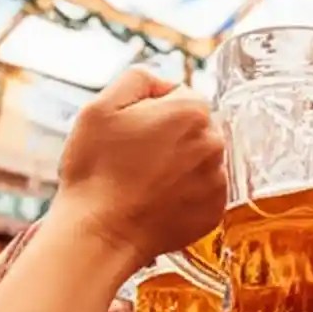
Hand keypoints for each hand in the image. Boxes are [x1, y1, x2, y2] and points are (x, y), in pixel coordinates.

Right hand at [49, 67, 225, 268]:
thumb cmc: (96, 171)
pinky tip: (155, 201)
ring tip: (143, 182)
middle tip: (134, 158)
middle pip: (192, 128)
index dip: (150, 109)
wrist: (99, 232)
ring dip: (177, 165)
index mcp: (192, 112)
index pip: (179, 95)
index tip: (130, 130)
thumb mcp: (101, 106)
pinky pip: (201, 192)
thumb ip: (137, 79)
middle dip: (168, 136)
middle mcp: (214, 143)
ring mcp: (217, 180)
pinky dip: (183, 195)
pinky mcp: (214, 212)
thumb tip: (159, 82)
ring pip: (198, 160)